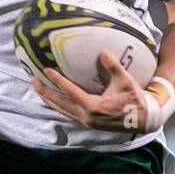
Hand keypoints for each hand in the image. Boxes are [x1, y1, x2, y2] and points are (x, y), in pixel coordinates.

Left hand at [32, 50, 149, 132]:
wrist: (141, 120)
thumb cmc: (134, 100)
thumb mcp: (125, 82)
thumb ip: (113, 67)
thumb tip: (103, 51)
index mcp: (93, 106)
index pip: (70, 91)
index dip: (57, 80)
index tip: (46, 70)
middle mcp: (85, 115)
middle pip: (59, 102)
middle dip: (45, 91)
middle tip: (33, 78)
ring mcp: (84, 120)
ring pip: (60, 109)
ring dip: (48, 98)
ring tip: (37, 87)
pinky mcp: (85, 122)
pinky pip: (65, 112)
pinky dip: (56, 105)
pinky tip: (51, 98)